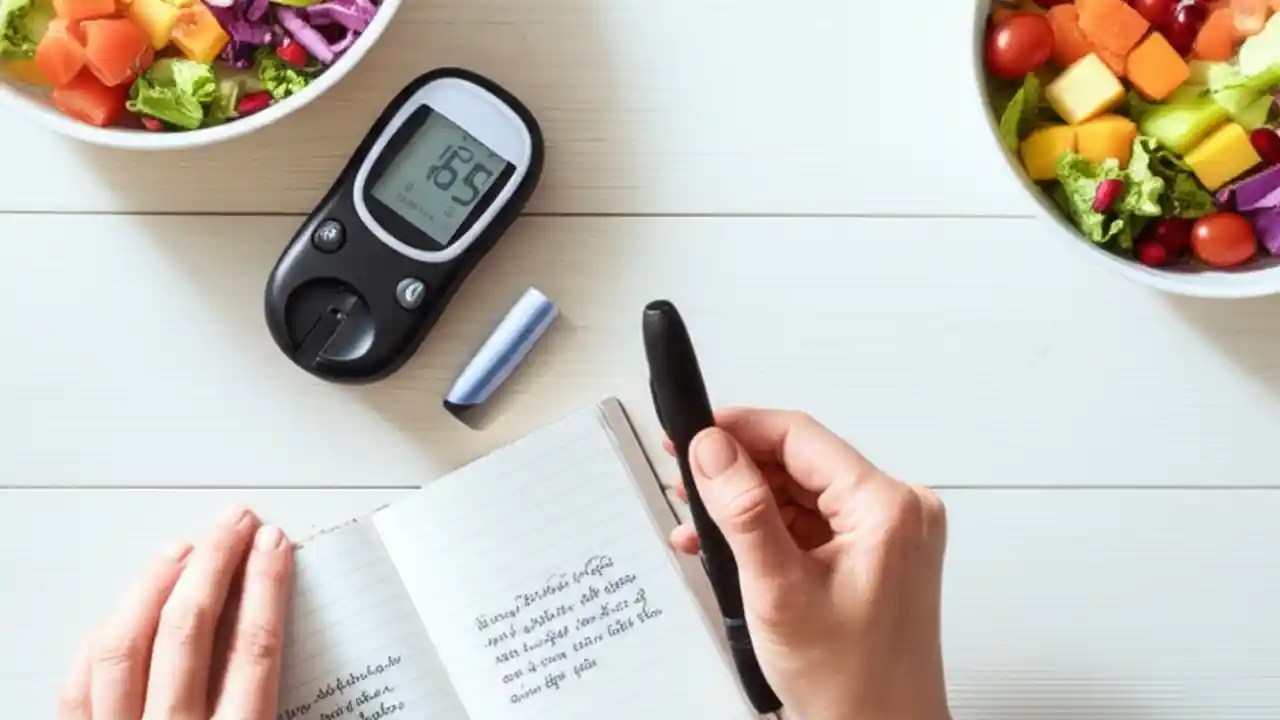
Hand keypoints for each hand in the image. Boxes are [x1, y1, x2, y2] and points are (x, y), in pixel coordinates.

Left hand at [58, 507, 293, 719]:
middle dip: (215, 563)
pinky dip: (102, 639)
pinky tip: (123, 612)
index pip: (252, 647)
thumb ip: (273, 703)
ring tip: (181, 549)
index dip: (265, 585)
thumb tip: (296, 643)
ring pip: (125, 645)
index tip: (272, 545)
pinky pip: (79, 686)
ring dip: (155, 585)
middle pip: (189, 629)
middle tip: (233, 525)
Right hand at [667, 409, 949, 719]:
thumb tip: (713, 450)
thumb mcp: (779, 590)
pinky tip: (729, 545)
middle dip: (737, 471)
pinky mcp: (874, 555)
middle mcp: (897, 511)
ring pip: (801, 492)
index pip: (801, 437)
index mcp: (888, 507)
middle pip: (800, 462)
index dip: (740, 428)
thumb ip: (742, 512)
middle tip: (684, 476)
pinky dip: (768, 530)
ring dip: (747, 504)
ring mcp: (887, 534)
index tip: (694, 432)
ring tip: (698, 522)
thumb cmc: (853, 685)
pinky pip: (812, 523)